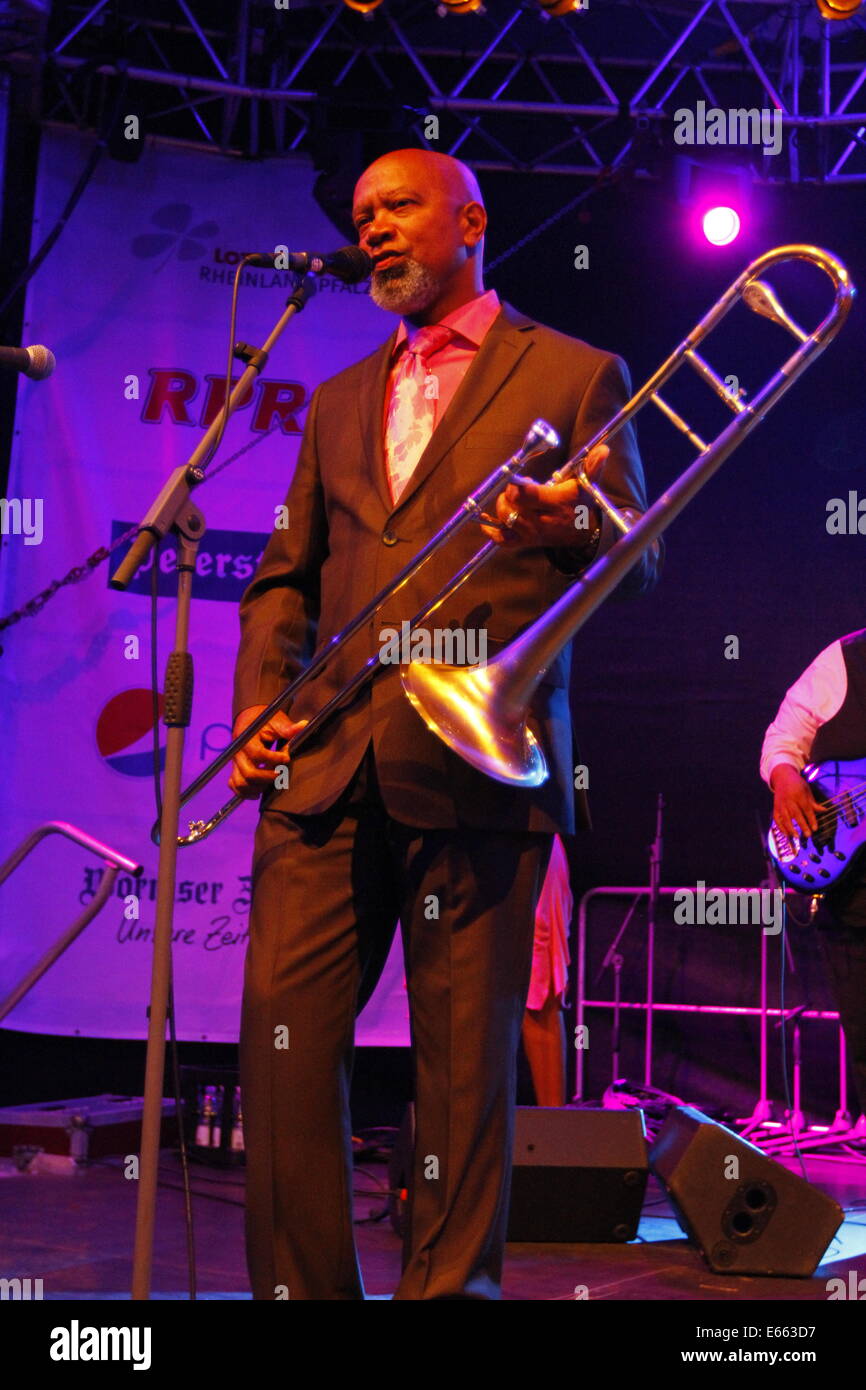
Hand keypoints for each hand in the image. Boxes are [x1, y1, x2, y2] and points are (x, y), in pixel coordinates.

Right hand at [228, 704, 307, 798]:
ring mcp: (235, 762)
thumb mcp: (277, 720)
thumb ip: (288, 727)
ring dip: (258, 787)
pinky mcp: (236, 769)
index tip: (286, 758)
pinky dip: (245, 792)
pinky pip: (235, 785)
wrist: (250, 719)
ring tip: (272, 782)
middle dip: (267, 776)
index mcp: (247, 739)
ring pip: (240, 783)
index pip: (257, 754)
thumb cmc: (265, 720)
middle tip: (281, 773)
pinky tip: (259, 791)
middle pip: (248, 773)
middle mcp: (238, 752)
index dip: (273, 759)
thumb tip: (303, 725)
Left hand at [479, 443, 608, 549]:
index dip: (516, 485)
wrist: (583, 533)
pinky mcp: (524, 542)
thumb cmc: (580, 505)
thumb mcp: (587, 485)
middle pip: (511, 508)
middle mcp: (540, 522)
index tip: (522, 480)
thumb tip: (603, 450)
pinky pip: (502, 540)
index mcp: (554, 504)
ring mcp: (531, 534)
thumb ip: (592, 467)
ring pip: (505, 522)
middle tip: (518, 489)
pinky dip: (492, 531)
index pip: (525, 495)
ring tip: (512, 500)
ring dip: (503, 508)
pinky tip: (486, 520)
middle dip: (509, 495)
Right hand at [771, 763, 819, 840]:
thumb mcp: (807, 790)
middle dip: (802, 825)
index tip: (815, 828)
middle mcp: (789, 800)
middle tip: (808, 835)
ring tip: (797, 836)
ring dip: (790, 828)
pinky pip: (777, 819)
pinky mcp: (775, 807)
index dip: (811, 819)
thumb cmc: (797, 784)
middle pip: (796, 814)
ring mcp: (781, 804)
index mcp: (799, 794)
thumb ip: (813, 802)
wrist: (782, 777)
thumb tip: (824, 810)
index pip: (806, 809)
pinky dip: (780, 827)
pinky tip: (786, 834)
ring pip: (785, 818)